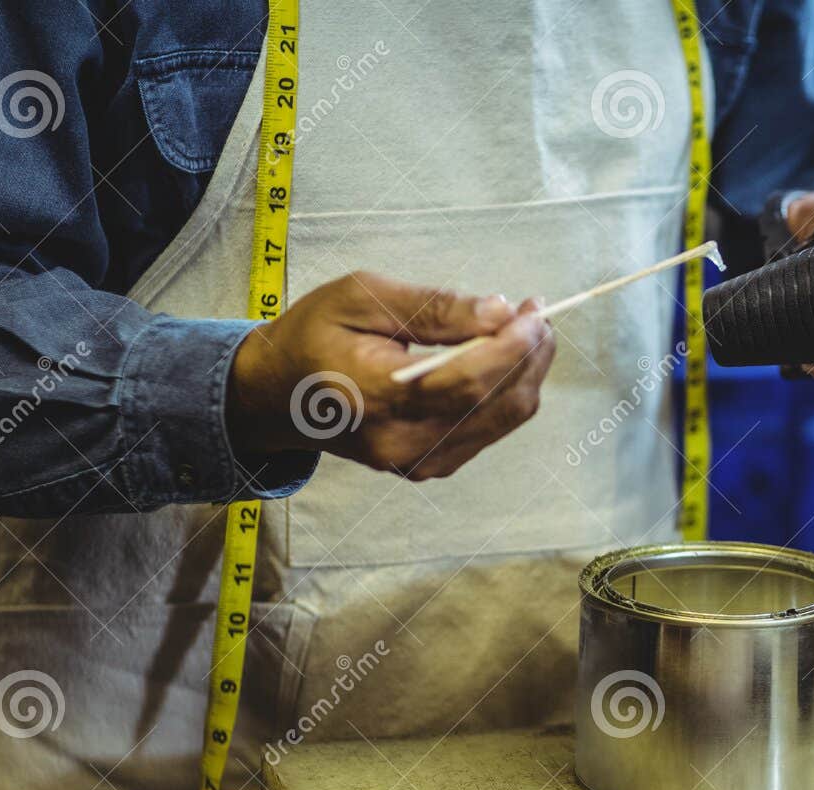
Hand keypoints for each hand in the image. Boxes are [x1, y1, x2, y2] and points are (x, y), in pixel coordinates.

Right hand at [227, 271, 554, 478]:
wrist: (278, 395)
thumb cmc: (314, 336)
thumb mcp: (360, 298)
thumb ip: (433, 307)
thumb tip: (498, 310)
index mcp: (372, 396)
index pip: (466, 381)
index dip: (512, 347)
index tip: (533, 311)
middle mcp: (398, 441)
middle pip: (495, 403)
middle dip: (529, 354)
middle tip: (535, 312)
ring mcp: (415, 461)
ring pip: (502, 419)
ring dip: (525, 372)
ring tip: (523, 329)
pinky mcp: (427, 466)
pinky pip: (488, 430)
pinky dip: (505, 393)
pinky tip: (499, 360)